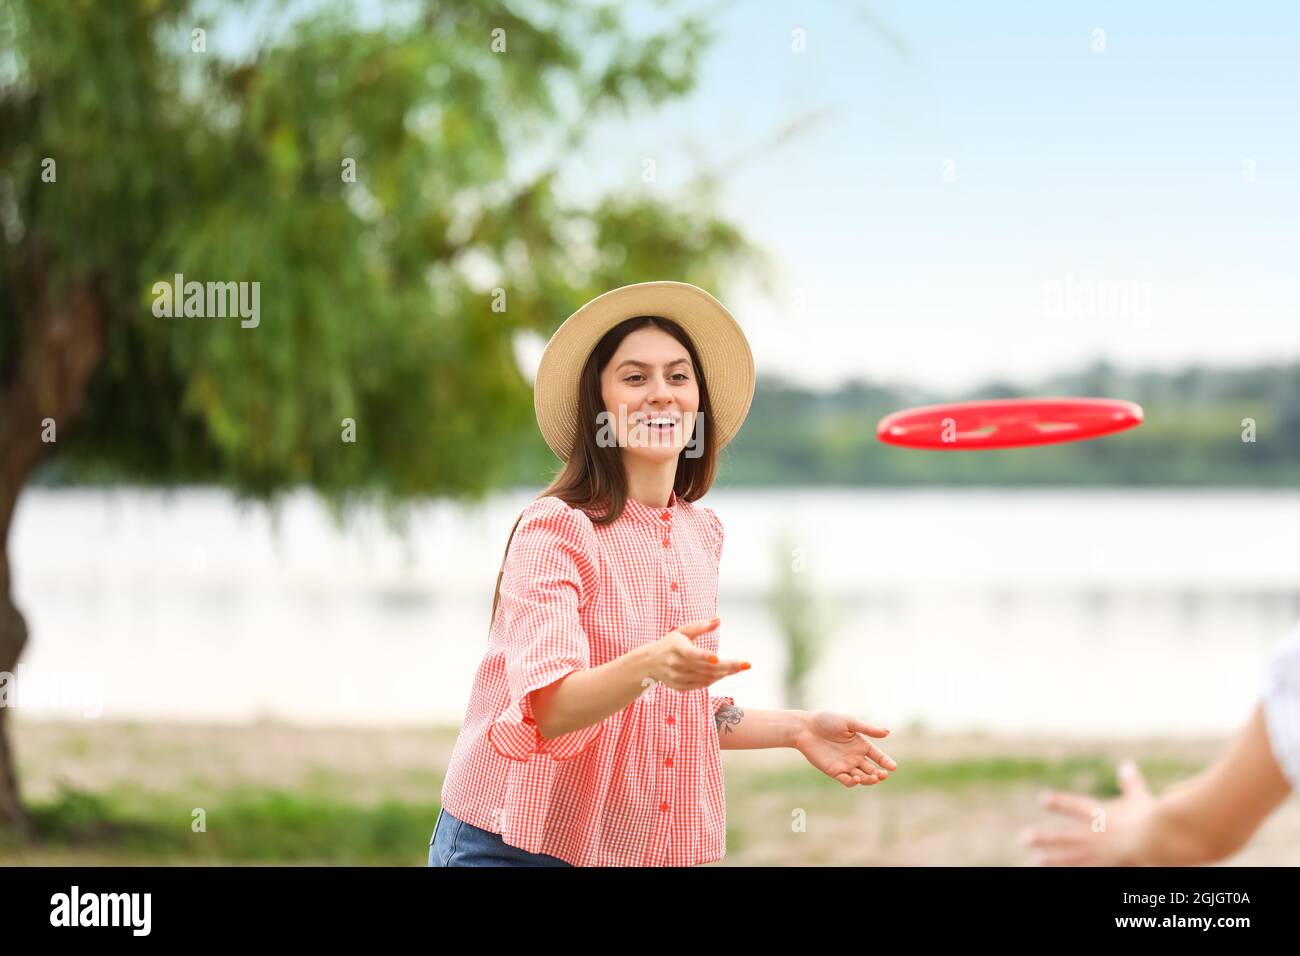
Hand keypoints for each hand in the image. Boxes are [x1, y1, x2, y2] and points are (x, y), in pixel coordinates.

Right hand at [645, 617, 748, 692]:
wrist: (649, 663)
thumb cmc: (669, 643)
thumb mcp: (682, 631)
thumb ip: (700, 626)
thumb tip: (719, 621)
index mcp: (677, 648)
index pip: (692, 654)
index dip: (705, 656)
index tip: (717, 657)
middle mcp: (676, 665)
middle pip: (706, 668)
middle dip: (728, 667)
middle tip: (746, 665)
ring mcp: (678, 678)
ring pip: (707, 678)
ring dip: (724, 673)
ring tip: (737, 667)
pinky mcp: (680, 687)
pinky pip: (702, 685)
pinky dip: (714, 679)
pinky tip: (723, 673)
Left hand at [793, 710, 896, 787]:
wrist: (805, 728)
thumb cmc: (827, 721)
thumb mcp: (849, 722)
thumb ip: (867, 729)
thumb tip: (887, 732)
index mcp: (861, 744)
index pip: (878, 756)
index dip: (886, 762)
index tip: (893, 767)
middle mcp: (855, 756)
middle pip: (872, 769)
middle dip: (879, 774)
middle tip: (883, 775)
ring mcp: (845, 765)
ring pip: (862, 777)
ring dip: (868, 780)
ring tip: (873, 778)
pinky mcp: (834, 771)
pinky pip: (846, 780)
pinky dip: (852, 782)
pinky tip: (856, 779)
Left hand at [1021, 760, 1154, 865]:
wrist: (1154, 839)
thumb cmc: (1150, 817)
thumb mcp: (1139, 797)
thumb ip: (1131, 783)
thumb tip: (1127, 765)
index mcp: (1100, 814)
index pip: (1075, 806)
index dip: (1058, 802)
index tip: (1042, 800)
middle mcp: (1094, 835)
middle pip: (1064, 836)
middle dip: (1044, 838)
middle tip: (1024, 838)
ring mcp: (1099, 854)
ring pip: (1069, 857)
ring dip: (1051, 859)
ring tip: (1034, 861)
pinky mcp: (1106, 868)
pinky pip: (1082, 871)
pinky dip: (1069, 872)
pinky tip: (1058, 874)